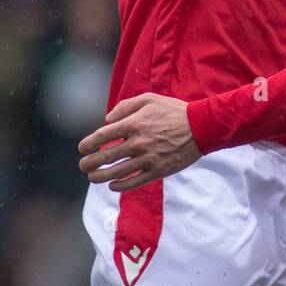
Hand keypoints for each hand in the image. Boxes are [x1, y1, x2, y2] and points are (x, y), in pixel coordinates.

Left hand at [78, 94, 199, 191]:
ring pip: (117, 173)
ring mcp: (148, 159)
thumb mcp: (149, 99)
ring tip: (93, 178)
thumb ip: (125, 106)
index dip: (88, 144)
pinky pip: (135, 182)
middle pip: (105, 157)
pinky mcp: (159, 171)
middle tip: (83, 165)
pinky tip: (113, 186)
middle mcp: (138, 143)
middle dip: (89, 163)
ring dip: (100, 177)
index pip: (101, 137)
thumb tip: (107, 119)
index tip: (83, 149)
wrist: (202, 127)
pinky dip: (121, 186)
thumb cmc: (174, 112)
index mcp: (133, 124)